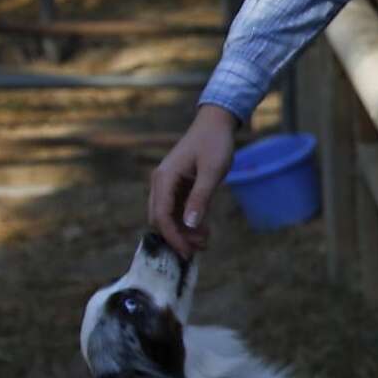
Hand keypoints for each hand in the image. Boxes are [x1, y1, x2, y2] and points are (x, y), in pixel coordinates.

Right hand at [149, 104, 238, 256]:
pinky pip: (178, 210)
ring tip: (205, 241)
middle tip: (200, 250)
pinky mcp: (178, 186)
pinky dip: (188, 222)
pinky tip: (204, 230)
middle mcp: (161, 183)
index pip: (161, 217)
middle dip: (178, 237)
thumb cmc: (215, 143)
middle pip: (161, 220)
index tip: (187, 253)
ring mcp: (168, 185)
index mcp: (164, 178)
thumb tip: (190, 225)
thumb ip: (201, 198)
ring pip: (169, 217)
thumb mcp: (212, 171)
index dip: (173, 238)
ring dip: (184, 232)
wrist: (216, 123)